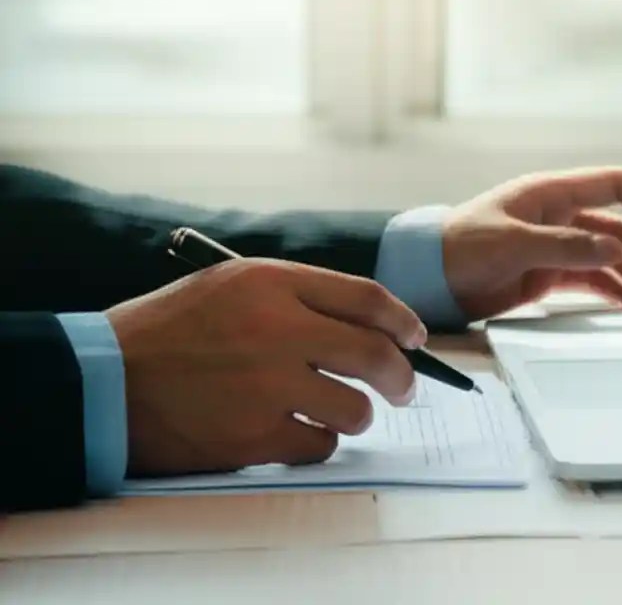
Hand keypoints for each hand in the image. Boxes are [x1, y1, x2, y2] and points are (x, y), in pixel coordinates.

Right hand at [106, 259, 428, 476]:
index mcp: (271, 283)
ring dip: (355, 414)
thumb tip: (372, 326)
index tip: (415, 338)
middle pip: (375, 354)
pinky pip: (320, 444)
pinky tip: (297, 433)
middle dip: (402, 376)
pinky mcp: (254, 435)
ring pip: (354, 407)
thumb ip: (297, 298)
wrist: (101, 381)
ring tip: (336, 412)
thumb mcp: (229, 288)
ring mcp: (267, 384)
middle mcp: (276, 328)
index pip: (366, 298)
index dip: (402, 321)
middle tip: (404, 388)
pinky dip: (318, 442)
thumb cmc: (168, 333)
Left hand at [442, 167, 621, 319]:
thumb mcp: (511, 245)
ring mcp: (557, 246)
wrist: (424, 277)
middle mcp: (561, 216)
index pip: (620, 186)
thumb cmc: (457, 247)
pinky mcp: (548, 274)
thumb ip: (565, 247)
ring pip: (614, 261)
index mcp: (553, 194)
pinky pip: (594, 281)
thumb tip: (616, 251)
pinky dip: (617, 294)